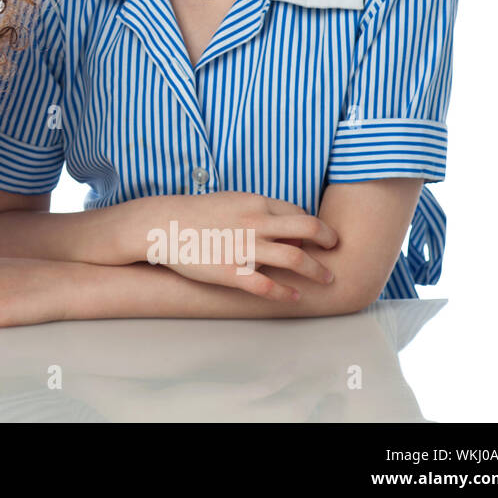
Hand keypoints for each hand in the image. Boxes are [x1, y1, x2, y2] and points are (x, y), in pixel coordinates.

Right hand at [133, 190, 338, 300]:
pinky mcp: (230, 272)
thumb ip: (256, 211)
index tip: (316, 237)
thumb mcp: (229, 201)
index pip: (299, 214)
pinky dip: (286, 293)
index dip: (312, 226)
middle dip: (329, 241)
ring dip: (317, 271)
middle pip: (309, 229)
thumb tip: (279, 225)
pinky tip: (294, 297)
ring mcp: (245, 248)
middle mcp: (256, 224)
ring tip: (328, 278)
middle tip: (335, 250)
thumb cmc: (193, 213)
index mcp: (255, 204)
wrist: (161, 224)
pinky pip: (267, 286)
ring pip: (295, 259)